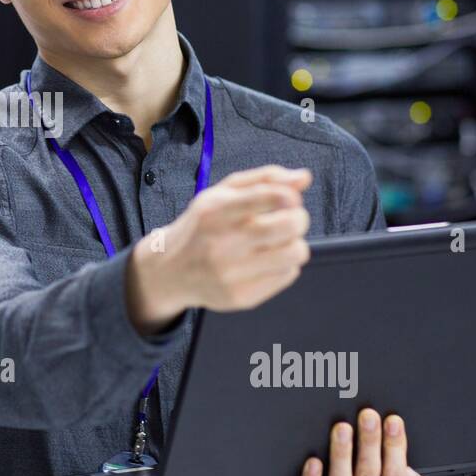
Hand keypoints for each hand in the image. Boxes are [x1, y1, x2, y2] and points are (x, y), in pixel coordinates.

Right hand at [125, 164, 312, 332]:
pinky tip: (264, 261)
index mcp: (216, 211)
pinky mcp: (242, 298)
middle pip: (291, 226)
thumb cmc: (203, 226)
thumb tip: (304, 178)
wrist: (171, 270)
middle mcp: (222, 244)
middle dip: (298, 218)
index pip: (271, 197)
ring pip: (296, 253)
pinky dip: (284, 265)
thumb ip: (265, 179)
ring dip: (294, 243)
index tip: (289, 199)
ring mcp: (232, 274)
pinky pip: (288, 275)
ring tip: (277, 242)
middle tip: (289, 219)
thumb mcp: (222, 192)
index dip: (290, 196)